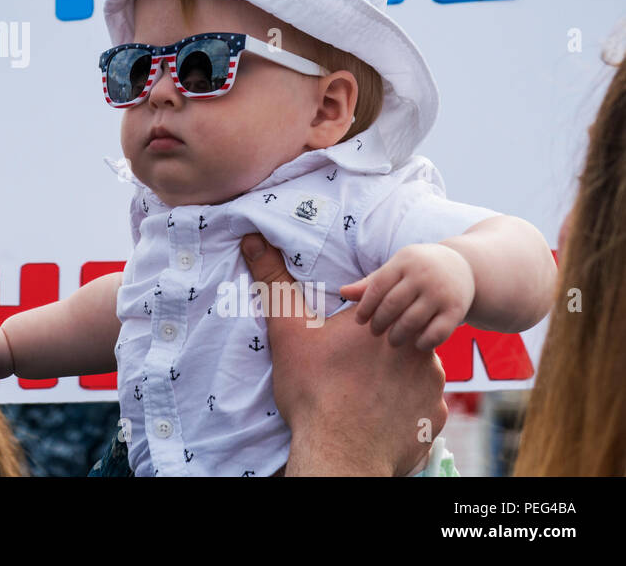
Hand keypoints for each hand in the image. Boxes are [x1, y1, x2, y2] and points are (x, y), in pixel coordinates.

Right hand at [239, 233, 447, 476]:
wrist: (339, 451)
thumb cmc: (313, 390)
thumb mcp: (288, 331)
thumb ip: (274, 282)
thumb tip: (252, 239)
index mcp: (382, 322)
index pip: (381, 312)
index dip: (362, 329)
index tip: (347, 345)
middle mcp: (415, 346)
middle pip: (398, 342)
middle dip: (380, 356)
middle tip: (352, 374)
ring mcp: (431, 384)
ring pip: (414, 375)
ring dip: (395, 383)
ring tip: (364, 398)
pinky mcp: (437, 417)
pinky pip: (424, 408)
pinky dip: (406, 412)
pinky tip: (381, 418)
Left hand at [340, 242, 474, 350]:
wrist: (463, 267)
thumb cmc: (418, 270)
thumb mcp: (396, 269)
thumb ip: (371, 283)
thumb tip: (341, 291)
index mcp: (404, 261)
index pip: (378, 287)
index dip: (366, 306)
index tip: (360, 320)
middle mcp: (423, 275)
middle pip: (393, 304)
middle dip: (380, 322)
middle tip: (375, 332)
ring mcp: (441, 292)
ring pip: (413, 320)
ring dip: (398, 334)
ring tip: (392, 340)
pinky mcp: (457, 309)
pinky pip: (437, 332)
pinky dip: (424, 341)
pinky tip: (416, 344)